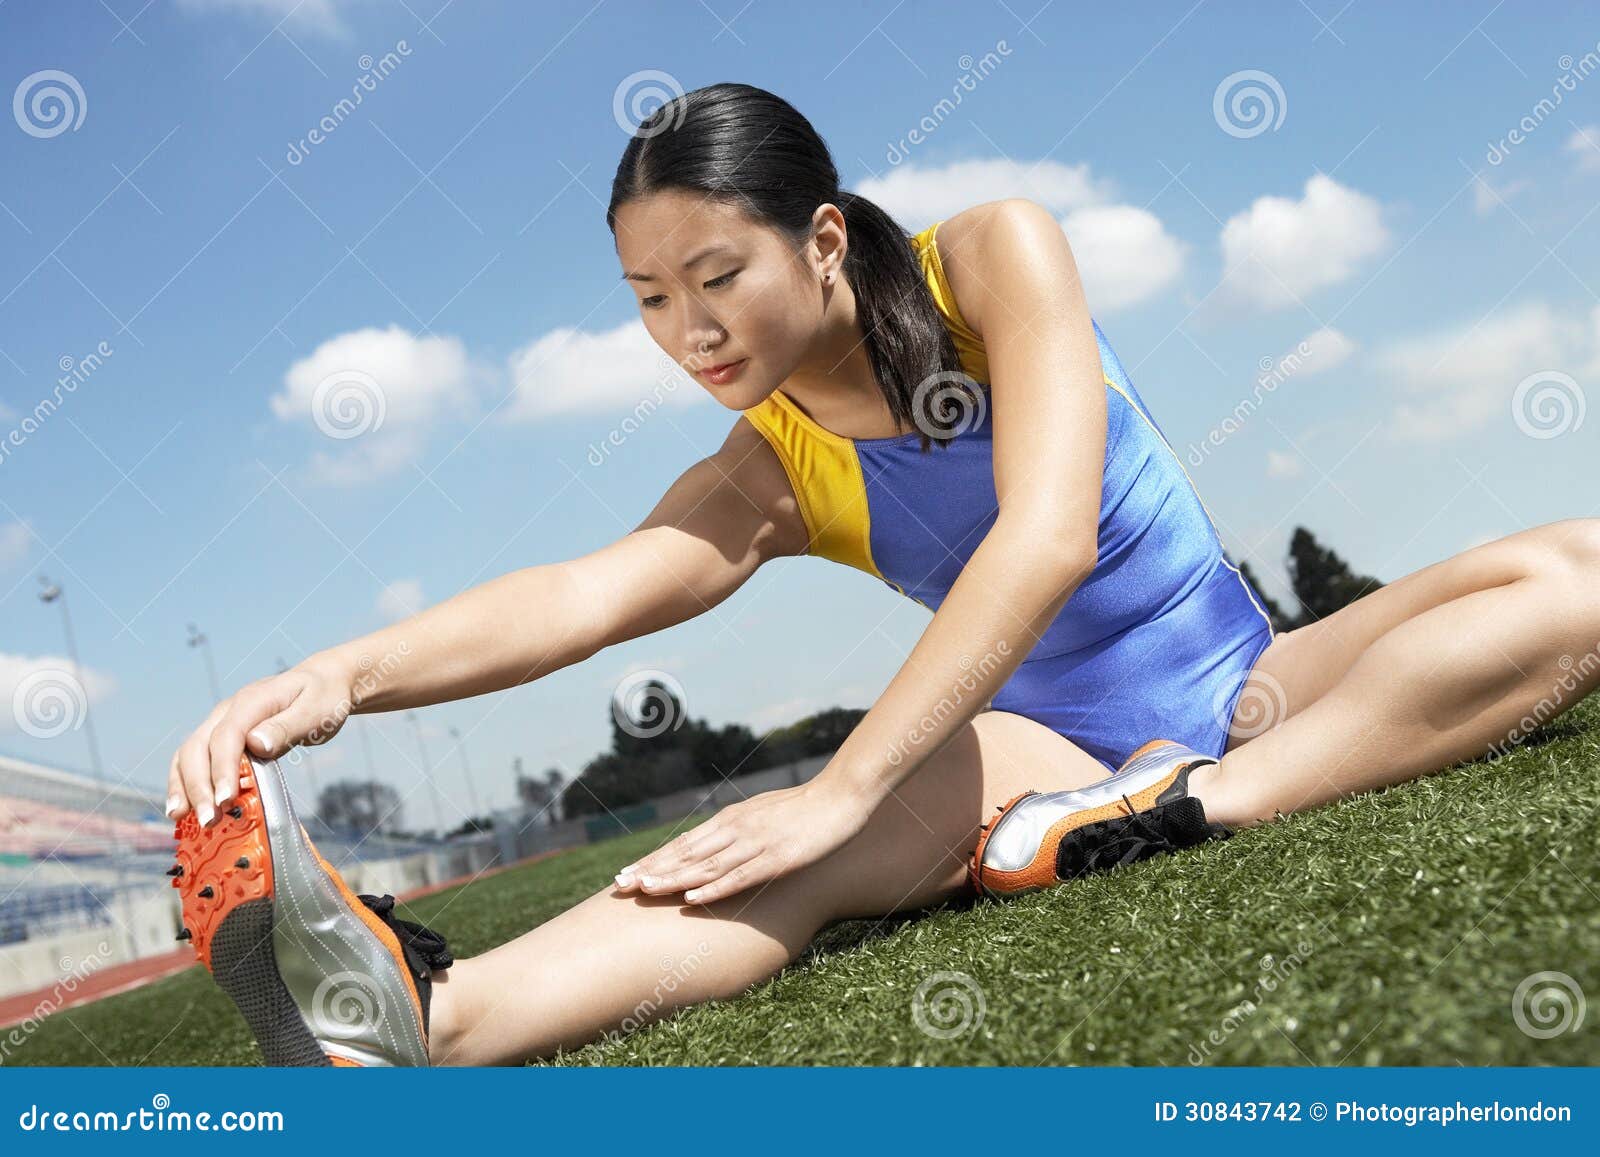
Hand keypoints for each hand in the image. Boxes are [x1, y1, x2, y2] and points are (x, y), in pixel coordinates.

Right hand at [166, 655, 353, 827]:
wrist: (322, 682)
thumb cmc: (322, 699)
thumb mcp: (314, 711)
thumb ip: (286, 727)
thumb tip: (256, 743)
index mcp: (251, 701)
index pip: (226, 736)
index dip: (222, 769)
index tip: (225, 800)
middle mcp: (227, 711)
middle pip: (198, 747)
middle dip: (199, 786)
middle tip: (209, 820)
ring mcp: (220, 723)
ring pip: (188, 754)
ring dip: (183, 787)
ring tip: (182, 818)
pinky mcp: (220, 738)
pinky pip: (194, 760)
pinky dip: (185, 783)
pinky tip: (184, 809)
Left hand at [612, 780, 871, 904]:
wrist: (841, 796)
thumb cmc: (803, 808)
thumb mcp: (762, 815)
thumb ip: (737, 829)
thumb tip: (713, 844)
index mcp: (731, 819)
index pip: (683, 844)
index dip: (653, 860)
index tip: (625, 875)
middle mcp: (736, 829)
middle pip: (686, 854)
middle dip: (651, 870)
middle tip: (618, 886)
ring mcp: (756, 843)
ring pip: (706, 865)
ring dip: (673, 879)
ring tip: (645, 892)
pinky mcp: (777, 858)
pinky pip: (740, 877)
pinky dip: (714, 889)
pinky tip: (693, 900)